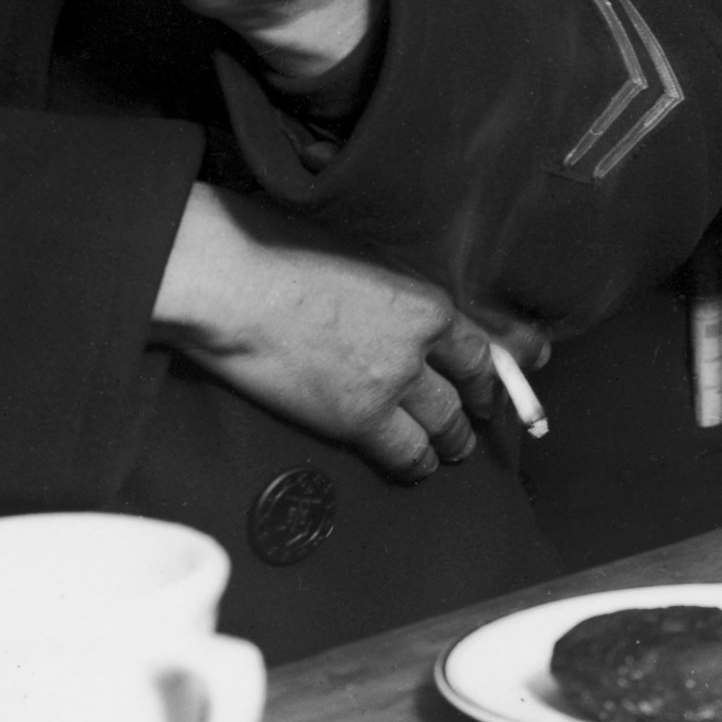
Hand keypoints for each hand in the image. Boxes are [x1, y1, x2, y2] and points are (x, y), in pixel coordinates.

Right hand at [149, 192, 537, 482]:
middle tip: (473, 421)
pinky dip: (415, 464)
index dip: (489, 370)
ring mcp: (393, 383)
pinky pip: (404, 451)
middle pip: (468, 386)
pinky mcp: (358, 417)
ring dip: (451, 442)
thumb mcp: (356, 255)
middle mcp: (421, 343)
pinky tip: (417, 468)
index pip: (478, 344)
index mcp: (424, 299)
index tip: (487, 382)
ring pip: (444, 423)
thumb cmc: (277, 253)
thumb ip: (386, 289)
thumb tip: (388, 305)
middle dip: (474, 408)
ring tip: (451, 452)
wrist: (233, 285)